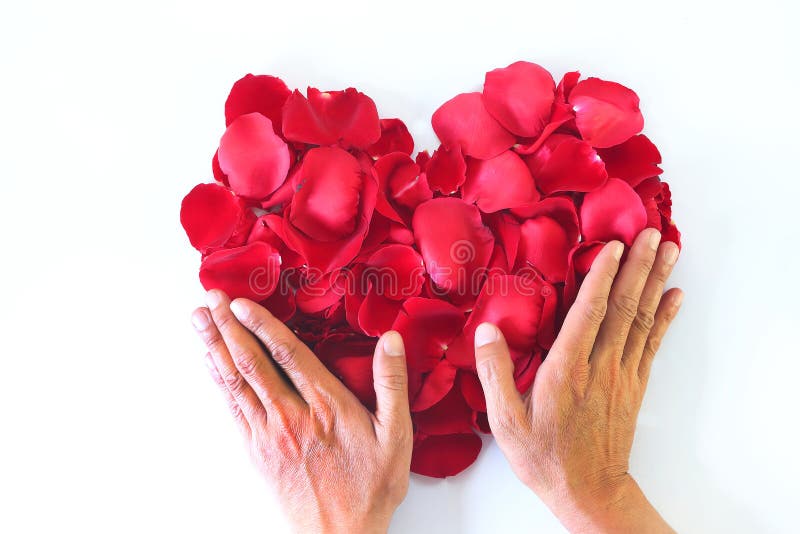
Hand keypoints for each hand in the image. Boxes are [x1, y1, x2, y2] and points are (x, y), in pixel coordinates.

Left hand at [191, 291, 411, 533]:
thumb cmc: (371, 487)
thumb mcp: (396, 436)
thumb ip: (391, 385)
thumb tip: (390, 340)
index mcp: (326, 406)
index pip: (288, 355)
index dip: (262, 325)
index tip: (242, 302)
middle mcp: (291, 416)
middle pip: (253, 363)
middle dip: (228, 326)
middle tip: (210, 297)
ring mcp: (269, 434)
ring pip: (235, 382)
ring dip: (214, 347)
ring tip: (198, 320)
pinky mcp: (257, 451)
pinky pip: (232, 408)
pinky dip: (218, 381)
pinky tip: (210, 363)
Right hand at [474, 228, 681, 533]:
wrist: (589, 492)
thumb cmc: (545, 458)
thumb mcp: (506, 421)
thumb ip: (495, 373)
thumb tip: (486, 330)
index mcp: (566, 369)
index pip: (589, 312)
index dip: (602, 276)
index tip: (612, 244)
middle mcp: (600, 366)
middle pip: (623, 306)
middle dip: (637, 265)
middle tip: (650, 231)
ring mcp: (622, 374)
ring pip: (642, 318)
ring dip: (656, 281)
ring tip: (668, 249)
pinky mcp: (633, 385)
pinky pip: (652, 343)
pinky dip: (665, 316)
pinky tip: (674, 296)